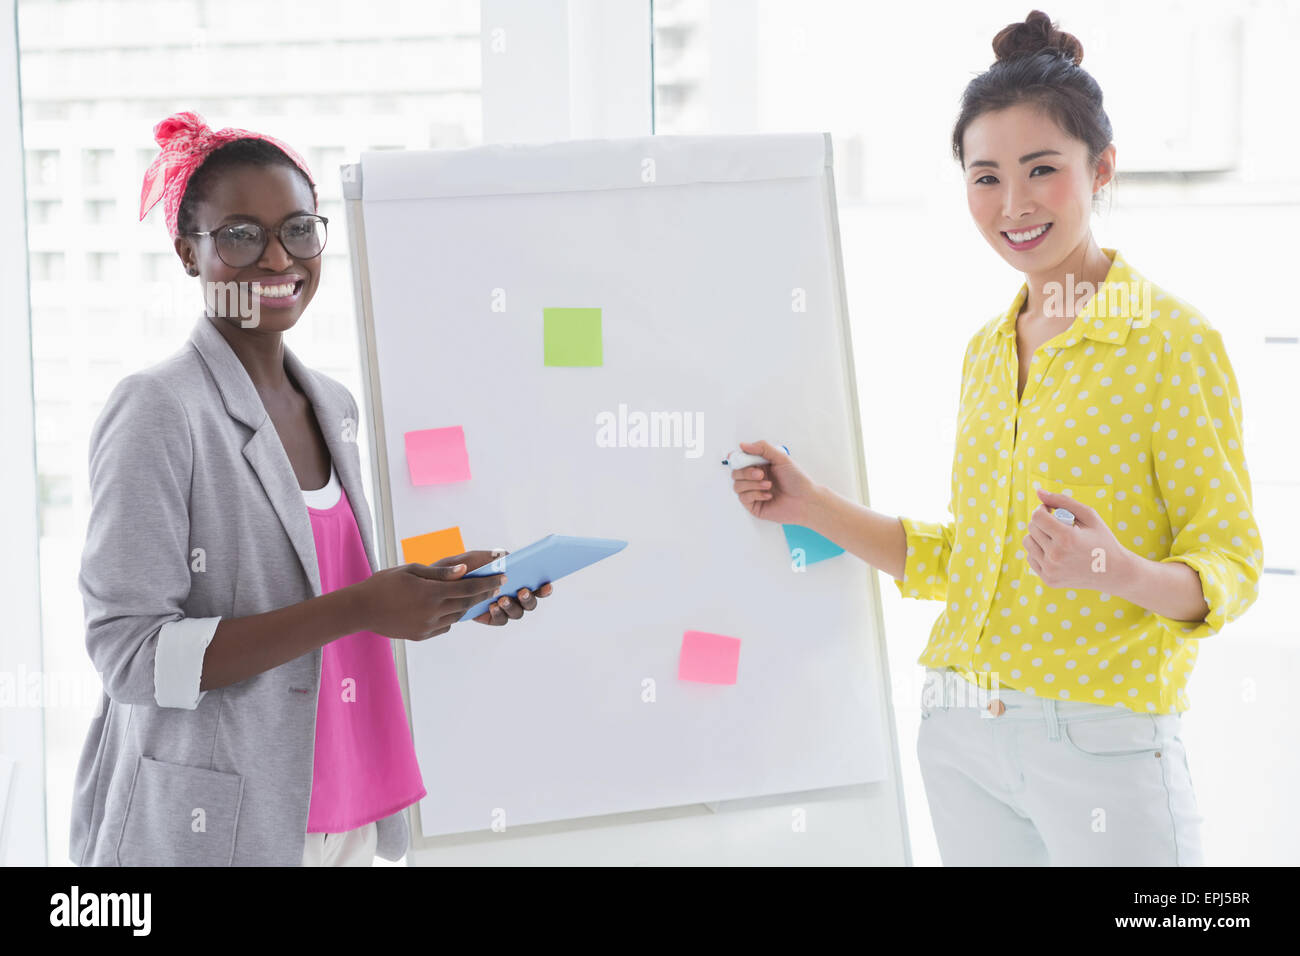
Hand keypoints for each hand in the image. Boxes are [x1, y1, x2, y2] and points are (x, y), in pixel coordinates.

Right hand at [358, 555, 504, 640]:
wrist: (361, 609)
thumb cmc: (384, 584)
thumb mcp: (411, 570)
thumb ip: (440, 572)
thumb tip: (463, 570)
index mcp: (431, 593)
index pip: (468, 588)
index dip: (487, 583)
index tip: (501, 579)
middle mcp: (433, 612)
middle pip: (466, 603)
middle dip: (482, 594)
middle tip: (495, 587)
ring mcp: (427, 626)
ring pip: (456, 616)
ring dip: (466, 606)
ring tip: (475, 597)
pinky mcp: (421, 635)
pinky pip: (444, 626)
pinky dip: (450, 617)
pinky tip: (450, 608)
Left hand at [429, 550, 553, 626]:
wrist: (437, 585)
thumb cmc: (458, 568)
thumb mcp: (472, 558)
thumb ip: (489, 557)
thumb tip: (507, 557)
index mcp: (514, 577)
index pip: (536, 584)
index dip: (545, 587)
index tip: (547, 583)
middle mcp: (512, 593)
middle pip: (531, 602)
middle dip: (530, 598)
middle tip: (522, 591)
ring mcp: (503, 606)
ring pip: (518, 612)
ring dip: (513, 606)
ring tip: (502, 599)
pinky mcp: (491, 616)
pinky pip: (500, 619)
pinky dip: (499, 614)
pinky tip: (492, 606)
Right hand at [730, 439, 819, 523]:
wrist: (806, 500)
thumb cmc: (797, 480)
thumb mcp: (781, 458)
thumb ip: (762, 448)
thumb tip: (742, 445)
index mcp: (760, 465)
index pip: (740, 460)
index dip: (735, 458)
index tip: (735, 457)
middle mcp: (754, 479)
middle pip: (736, 473)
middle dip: (746, 472)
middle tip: (761, 474)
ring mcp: (753, 493)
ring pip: (737, 485)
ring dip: (752, 484)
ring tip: (769, 485)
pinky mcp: (754, 506)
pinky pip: (744, 498)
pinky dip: (756, 494)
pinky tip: (769, 495)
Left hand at [1023, 488, 1129, 589]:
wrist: (1114, 572)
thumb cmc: (1102, 539)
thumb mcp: (1089, 516)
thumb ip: (1062, 501)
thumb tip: (1038, 491)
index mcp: (1067, 538)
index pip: (1037, 517)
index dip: (1042, 510)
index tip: (1050, 511)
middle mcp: (1056, 556)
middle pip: (1032, 528)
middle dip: (1042, 522)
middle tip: (1058, 525)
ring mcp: (1051, 570)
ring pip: (1028, 542)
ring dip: (1038, 536)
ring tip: (1056, 538)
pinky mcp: (1048, 580)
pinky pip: (1031, 557)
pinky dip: (1040, 551)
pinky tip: (1055, 551)